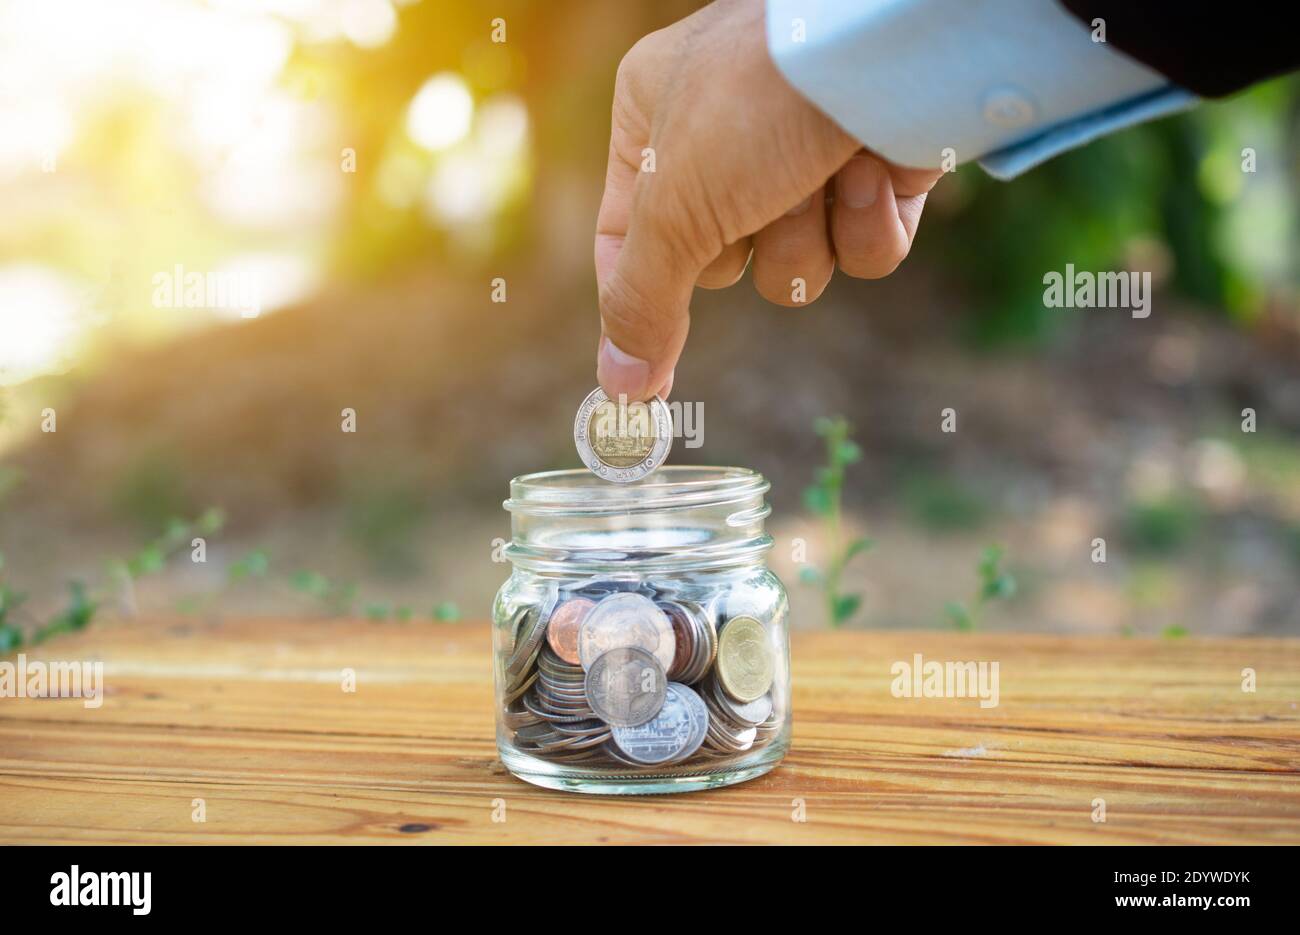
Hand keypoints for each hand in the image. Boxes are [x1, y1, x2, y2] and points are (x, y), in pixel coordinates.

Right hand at [595, 0, 942, 400]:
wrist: (881, 39)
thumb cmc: (753, 99)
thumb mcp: (672, 208)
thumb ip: (641, 301)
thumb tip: (619, 389)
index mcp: (652, 120)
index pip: (625, 240)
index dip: (639, 302)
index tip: (644, 379)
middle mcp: (726, 136)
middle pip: (720, 263)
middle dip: (746, 242)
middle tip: (753, 194)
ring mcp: (808, 153)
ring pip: (798, 264)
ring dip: (809, 235)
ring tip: (819, 167)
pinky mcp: (881, 170)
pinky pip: (865, 251)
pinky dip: (869, 223)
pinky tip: (872, 166)